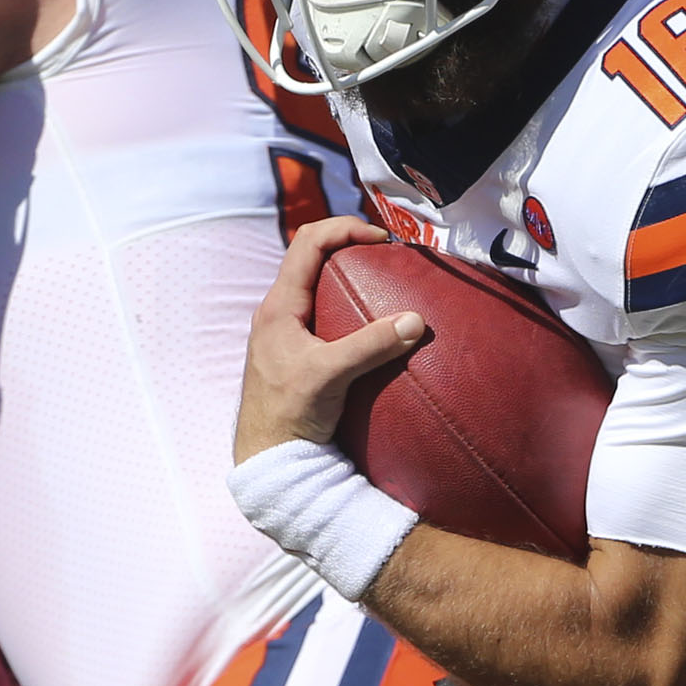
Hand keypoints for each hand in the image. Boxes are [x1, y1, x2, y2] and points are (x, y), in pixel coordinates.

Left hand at [237, 220, 430, 461]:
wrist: (269, 457)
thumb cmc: (289, 413)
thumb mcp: (330, 375)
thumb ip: (371, 345)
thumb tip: (415, 320)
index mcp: (278, 306)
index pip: (308, 242)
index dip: (344, 228)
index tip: (380, 239)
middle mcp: (279, 313)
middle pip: (312, 258)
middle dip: (349, 247)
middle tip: (386, 256)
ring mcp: (286, 334)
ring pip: (316, 287)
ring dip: (348, 277)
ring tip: (383, 284)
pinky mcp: (297, 354)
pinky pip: (322, 315)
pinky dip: (347, 307)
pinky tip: (370, 326)